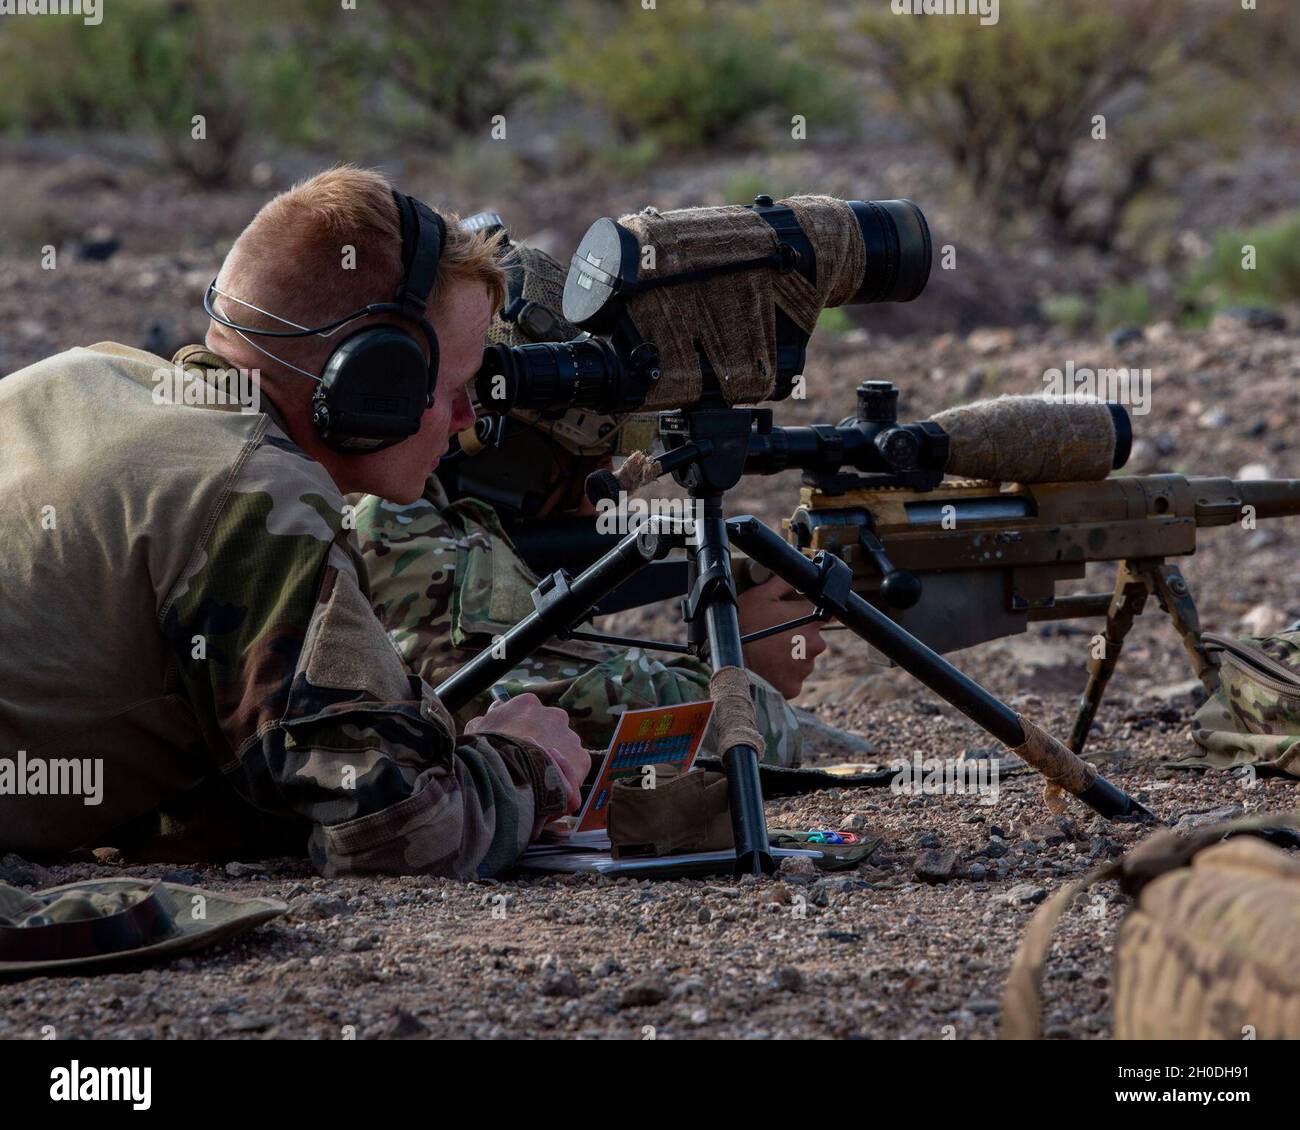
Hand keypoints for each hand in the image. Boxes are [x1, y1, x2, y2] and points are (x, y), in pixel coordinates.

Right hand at [465, 693, 588, 812]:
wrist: (503, 776)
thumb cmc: (486, 753)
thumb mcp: (477, 728)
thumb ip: (491, 715)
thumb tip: (497, 706)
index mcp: (528, 704)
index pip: (530, 716)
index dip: (523, 733)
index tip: (517, 746)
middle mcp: (554, 715)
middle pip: (550, 731)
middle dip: (542, 745)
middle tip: (528, 765)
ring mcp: (570, 737)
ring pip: (565, 750)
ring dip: (555, 762)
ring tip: (538, 780)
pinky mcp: (581, 759)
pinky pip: (575, 770)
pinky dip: (566, 779)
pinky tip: (549, 788)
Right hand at [737, 575, 826, 698]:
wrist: (732, 663)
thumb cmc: (745, 626)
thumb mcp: (761, 595)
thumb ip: (784, 582)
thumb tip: (798, 571)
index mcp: (810, 619)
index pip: (825, 613)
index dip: (810, 614)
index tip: (798, 617)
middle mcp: (815, 644)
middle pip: (811, 638)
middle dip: (797, 637)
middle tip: (775, 636)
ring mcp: (806, 667)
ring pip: (802, 659)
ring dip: (790, 656)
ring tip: (768, 652)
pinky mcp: (795, 686)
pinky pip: (792, 678)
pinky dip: (783, 675)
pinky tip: (768, 667)